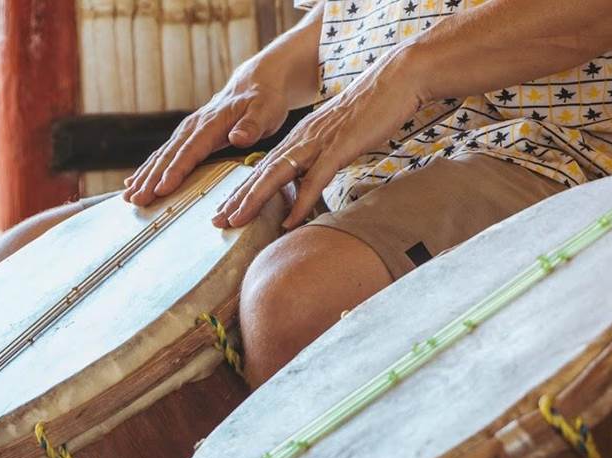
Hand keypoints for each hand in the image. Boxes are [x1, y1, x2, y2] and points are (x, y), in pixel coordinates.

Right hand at [123, 68, 290, 206]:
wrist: (256, 81)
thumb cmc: (265, 99)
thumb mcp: (266, 111)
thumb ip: (252, 126)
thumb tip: (237, 138)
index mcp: (211, 123)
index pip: (190, 151)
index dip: (175, 171)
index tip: (161, 189)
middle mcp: (193, 126)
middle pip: (168, 155)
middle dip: (150, 179)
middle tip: (136, 201)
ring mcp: (188, 130)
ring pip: (161, 156)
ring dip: (144, 176)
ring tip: (128, 197)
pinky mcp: (187, 135)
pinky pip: (164, 154)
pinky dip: (148, 169)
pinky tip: (134, 183)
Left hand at [213, 47, 423, 229]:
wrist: (395, 80)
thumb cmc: (372, 110)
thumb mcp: (339, 136)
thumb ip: (322, 157)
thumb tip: (312, 182)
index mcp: (301, 137)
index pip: (265, 167)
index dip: (244, 190)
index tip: (226, 210)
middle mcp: (302, 139)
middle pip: (262, 172)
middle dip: (237, 198)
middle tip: (216, 221)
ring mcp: (319, 143)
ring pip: (278, 175)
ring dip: (254, 200)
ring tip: (235, 221)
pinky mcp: (339, 147)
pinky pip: (315, 179)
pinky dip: (301, 201)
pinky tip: (289, 222)